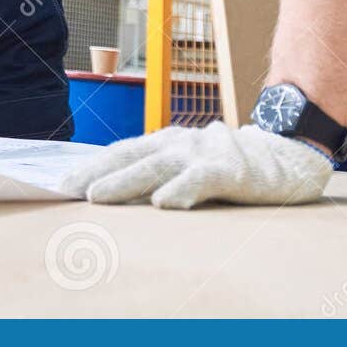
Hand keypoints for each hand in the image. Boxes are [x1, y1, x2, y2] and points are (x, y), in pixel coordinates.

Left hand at [61, 122, 332, 207]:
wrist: (286, 158)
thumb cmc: (230, 167)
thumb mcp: (188, 167)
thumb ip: (157, 177)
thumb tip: (111, 198)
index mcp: (164, 143)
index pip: (119, 152)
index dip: (89, 166)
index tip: (59, 184)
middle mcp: (178, 143)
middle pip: (129, 156)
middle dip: (95, 173)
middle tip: (66, 191)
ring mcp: (202, 152)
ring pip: (157, 166)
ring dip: (125, 182)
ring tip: (99, 197)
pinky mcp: (230, 168)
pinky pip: (201, 179)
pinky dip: (182, 189)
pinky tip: (165, 204)